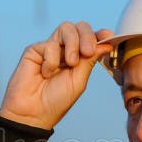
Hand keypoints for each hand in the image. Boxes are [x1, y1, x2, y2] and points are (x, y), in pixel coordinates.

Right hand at [0, 21, 114, 129]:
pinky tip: (46, 73)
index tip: (107, 36)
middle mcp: (64, 50)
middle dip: (87, 36)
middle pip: (79, 28)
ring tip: (70, 63)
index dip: (99, 35)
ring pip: (66, 28)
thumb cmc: (56, 101)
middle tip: (88, 52)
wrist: (33, 113)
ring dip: (72, 44)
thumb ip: (90, 60)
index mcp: (78, 58)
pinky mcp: (34, 50)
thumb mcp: (78, 80)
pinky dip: (51, 59)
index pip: (90, 39)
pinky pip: (49, 44)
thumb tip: (106, 43)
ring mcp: (49, 48)